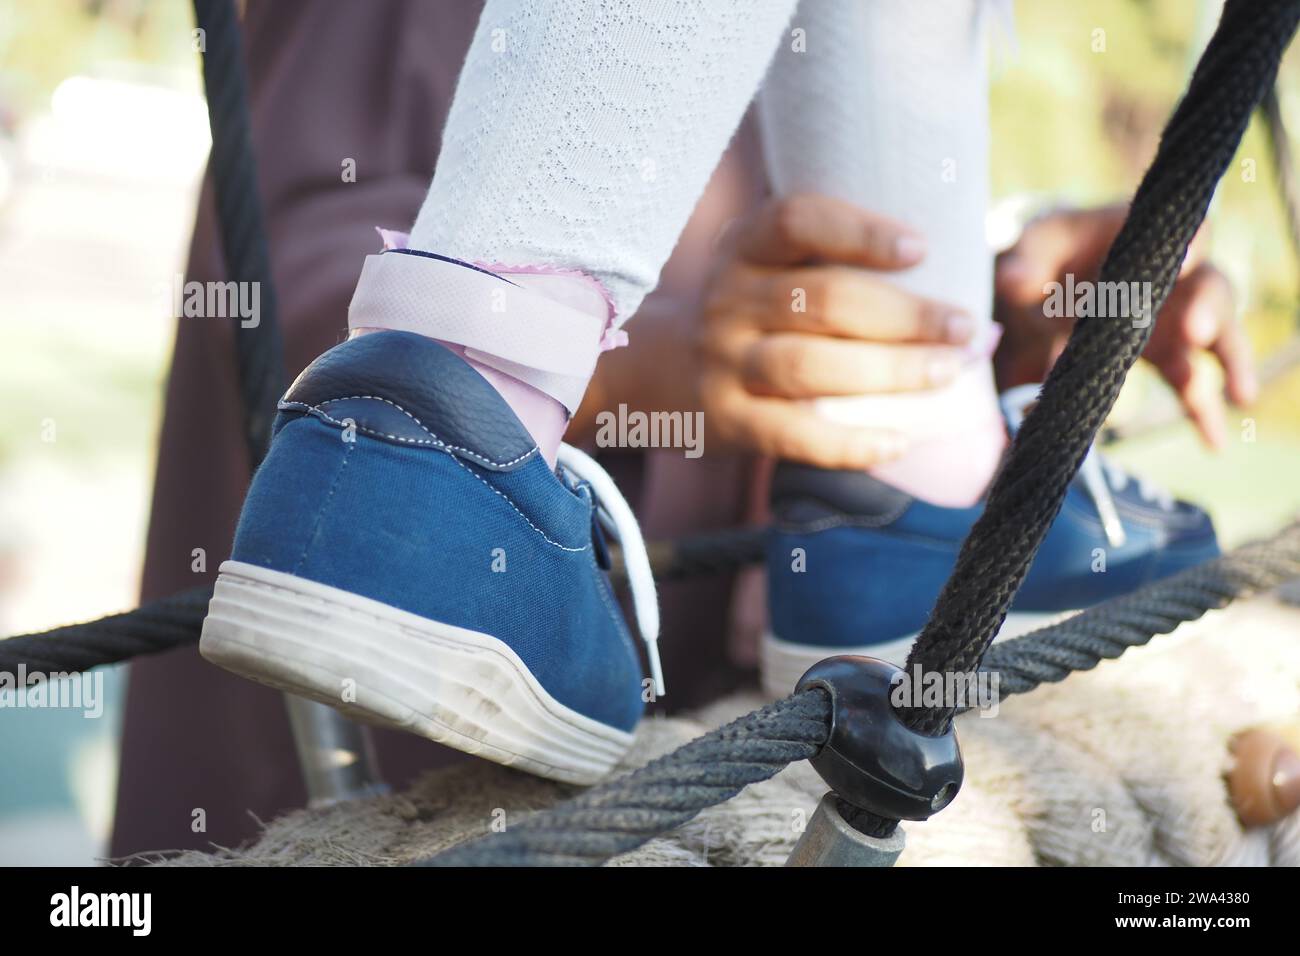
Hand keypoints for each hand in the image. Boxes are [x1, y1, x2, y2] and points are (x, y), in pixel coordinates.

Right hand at [696, 193, 973, 468]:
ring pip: (809, 367)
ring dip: (889, 372)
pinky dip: (850, 443)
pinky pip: (793, 435)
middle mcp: (729, 301)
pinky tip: (899, 440)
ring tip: (946, 373)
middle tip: (964, 328)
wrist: (662, 371)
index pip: (796, 222)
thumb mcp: (768, 268)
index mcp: (745, 249)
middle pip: (823, 302)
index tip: (921, 248)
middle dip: (904, 315)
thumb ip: (837, 265)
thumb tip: (967, 305)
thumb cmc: (752, 313)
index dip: (860, 232)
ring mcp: (724, 363)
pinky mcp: (729, 420)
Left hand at [994, 205, 1255, 447]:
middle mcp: (1170, 276)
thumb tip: (1014, 283)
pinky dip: (1203, 412)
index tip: (1185, 259)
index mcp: (1139, 239)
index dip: (1188, 243)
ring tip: (1236, 395)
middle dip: (1207, 308)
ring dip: (1225, 364)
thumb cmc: (1041, 257)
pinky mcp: (1167, 354)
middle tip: (1195, 332)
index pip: (1177, 234)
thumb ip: (1023, 266)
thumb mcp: (1027, 253)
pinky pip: (1192, 384)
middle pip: (1208, 286)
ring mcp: (1173, 317)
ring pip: (1215, 337)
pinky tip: (1215, 441)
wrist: (1037, 288)